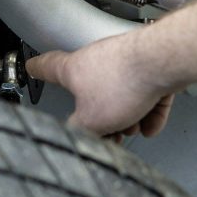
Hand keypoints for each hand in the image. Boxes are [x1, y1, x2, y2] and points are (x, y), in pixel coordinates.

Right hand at [26, 32, 181, 139]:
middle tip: (107, 131)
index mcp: (75, 69)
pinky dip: (150, 111)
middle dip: (102, 116)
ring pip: (122, 96)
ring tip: (135, 125)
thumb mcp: (90, 121)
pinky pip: (146, 94)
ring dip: (129, 116)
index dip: (38, 69)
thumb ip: (79, 131)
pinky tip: (152, 122)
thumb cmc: (125, 80)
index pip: (47, 67)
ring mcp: (125, 61)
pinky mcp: (151, 66)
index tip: (32, 67)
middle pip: (93, 93)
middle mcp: (98, 59)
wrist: (163, 62)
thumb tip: (76, 136)